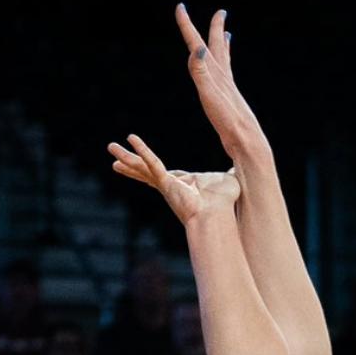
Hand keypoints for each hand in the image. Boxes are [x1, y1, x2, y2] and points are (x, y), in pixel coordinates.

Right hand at [107, 134, 239, 223]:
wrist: (220, 214)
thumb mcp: (228, 179)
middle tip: (113, 157)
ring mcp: (167, 184)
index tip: (140, 161)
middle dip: (130, 164)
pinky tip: (131, 140)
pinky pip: (153, 164)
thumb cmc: (225, 201)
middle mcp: (171, 185)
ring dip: (127, 158)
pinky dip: (143, 151)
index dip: (150, 165)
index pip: (162, 173)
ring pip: (143, 168)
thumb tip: (245, 167)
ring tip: (110, 147)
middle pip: (145, 171)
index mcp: (182, 184)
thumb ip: (232, 172)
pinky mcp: (167, 182)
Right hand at [172, 4, 260, 157]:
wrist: (247, 143)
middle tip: (221, 12)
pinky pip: (226, 78)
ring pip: (225, 61)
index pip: (198, 44)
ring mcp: (228, 89)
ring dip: (224, 46)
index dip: (187, 26)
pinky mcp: (229, 101)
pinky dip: (224, 69)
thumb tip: (197, 50)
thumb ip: (201, 73)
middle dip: (215, 28)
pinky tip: (224, 75)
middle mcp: (224, 78)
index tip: (180, 7)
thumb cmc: (228, 121)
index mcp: (216, 74)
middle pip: (219, 47)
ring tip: (227, 35)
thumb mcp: (210, 95)